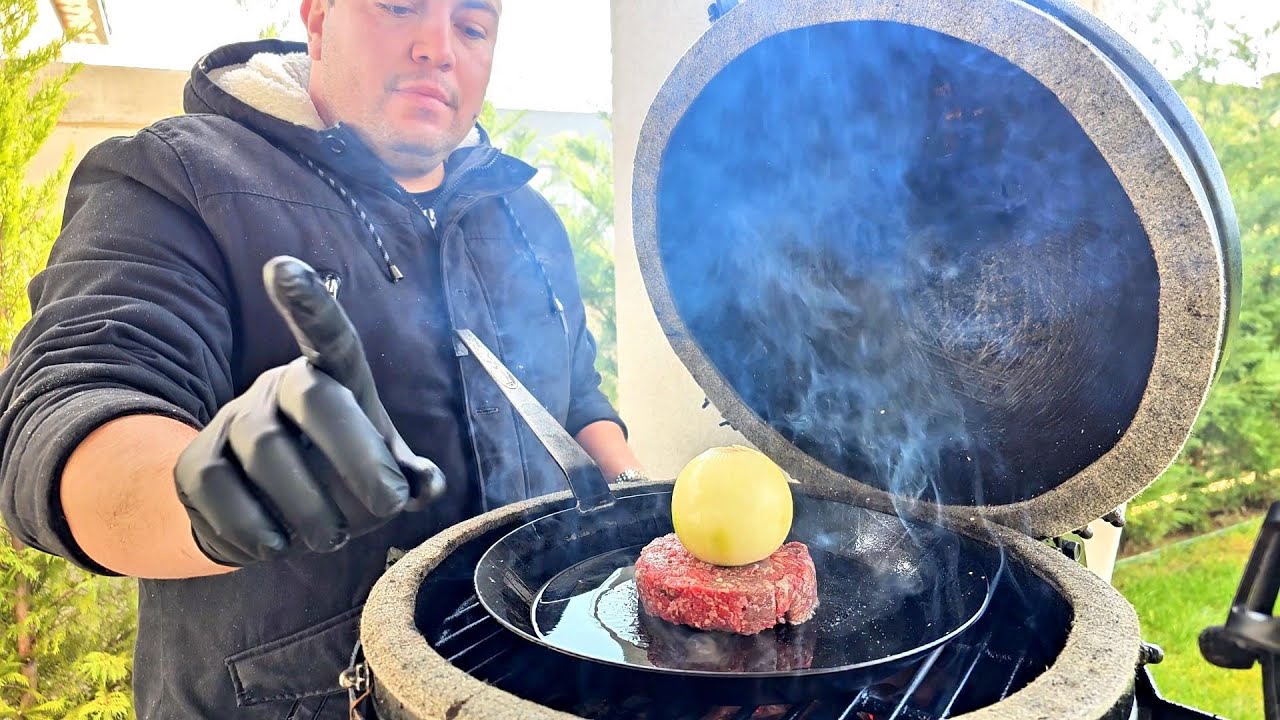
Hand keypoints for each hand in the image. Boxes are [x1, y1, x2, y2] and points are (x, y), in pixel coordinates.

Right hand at [174, 256, 444, 566]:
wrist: (261, 513)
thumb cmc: (336, 474)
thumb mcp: (381, 469)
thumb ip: (408, 474)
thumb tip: (427, 484)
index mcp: (330, 377)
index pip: (327, 336)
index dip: (309, 304)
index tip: (282, 267)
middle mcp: (279, 385)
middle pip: (314, 399)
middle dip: (358, 457)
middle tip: (387, 507)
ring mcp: (233, 420)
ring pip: (269, 452)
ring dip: (312, 508)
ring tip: (331, 537)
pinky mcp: (195, 462)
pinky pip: (220, 489)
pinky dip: (256, 528)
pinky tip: (276, 545)